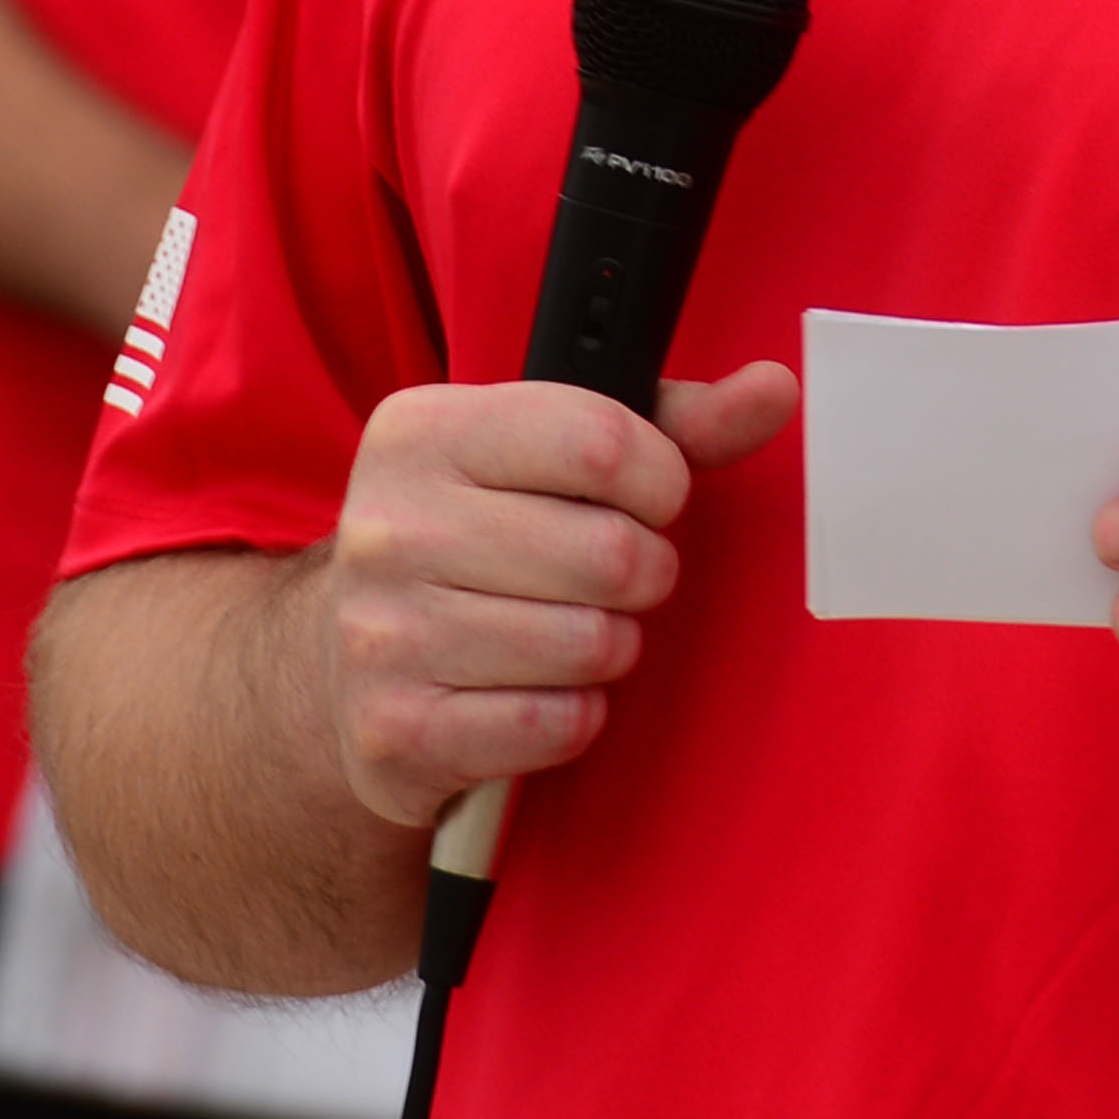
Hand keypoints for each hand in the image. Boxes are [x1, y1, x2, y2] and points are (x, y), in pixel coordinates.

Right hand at [317, 365, 796, 836]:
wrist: (344, 667)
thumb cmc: (477, 541)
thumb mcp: (550, 459)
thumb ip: (670, 424)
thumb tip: (774, 389)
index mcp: (422, 432)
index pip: (600, 441)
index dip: (659, 479)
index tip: (650, 498)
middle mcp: (388, 527)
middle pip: (610, 553)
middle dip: (645, 573)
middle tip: (616, 579)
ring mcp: (383, 633)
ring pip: (591, 644)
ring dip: (611, 646)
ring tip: (572, 630)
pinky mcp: (399, 729)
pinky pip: (557, 724)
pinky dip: (575, 714)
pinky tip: (537, 689)